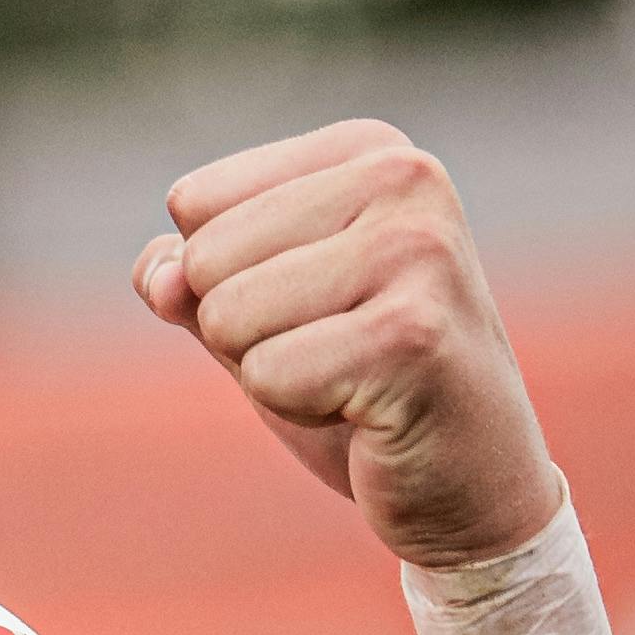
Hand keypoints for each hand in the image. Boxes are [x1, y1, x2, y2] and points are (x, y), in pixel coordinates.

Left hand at [136, 119, 562, 570]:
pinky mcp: (413, 335)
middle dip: (248, 332)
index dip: (229, 280)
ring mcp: (417, 251)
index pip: (194, 203)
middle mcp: (404, 177)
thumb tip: (158, 278)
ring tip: (356, 379)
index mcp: (370, 149)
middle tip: (341, 355)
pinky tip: (372, 413)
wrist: (475, 485)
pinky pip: (266, 376)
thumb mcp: (261, 313)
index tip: (321, 307)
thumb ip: (189, 275)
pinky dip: (302, 411)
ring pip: (227, 316)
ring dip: (274, 373)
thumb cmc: (363, 387)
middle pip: (204, 259)